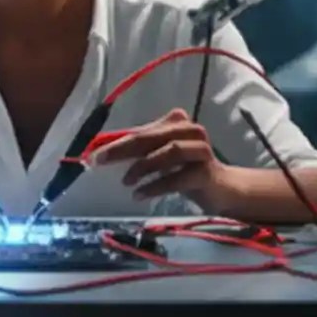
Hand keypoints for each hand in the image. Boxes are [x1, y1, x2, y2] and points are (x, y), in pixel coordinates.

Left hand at [90, 108, 222, 203]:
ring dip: (143, 167)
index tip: (95, 155)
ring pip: (169, 151)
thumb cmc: (184, 169)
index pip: (142, 130)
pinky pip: (178, 177)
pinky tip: (140, 195)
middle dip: (123, 149)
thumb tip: (101, 152)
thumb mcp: (159, 156)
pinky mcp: (206, 172)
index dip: (116, 142)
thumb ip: (138, 151)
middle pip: (152, 137)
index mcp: (176, 121)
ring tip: (126, 182)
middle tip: (101, 162)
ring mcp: (201, 150)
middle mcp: (190, 130)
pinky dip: (156, 186)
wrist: (222, 189)